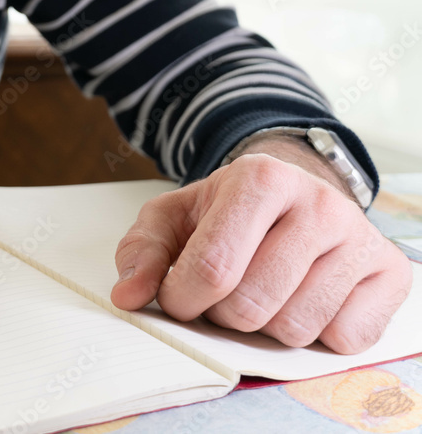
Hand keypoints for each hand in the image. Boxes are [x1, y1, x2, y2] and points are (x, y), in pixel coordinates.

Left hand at [110, 152, 412, 353]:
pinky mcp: (390, 275)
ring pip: (294, 327)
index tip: (178, 295)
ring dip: (265, 325)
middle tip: (222, 292)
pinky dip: (314, 334)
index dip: (183, 297)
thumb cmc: (228, 213)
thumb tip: (128, 296)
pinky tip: (303, 299)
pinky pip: (343, 339)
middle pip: (251, 304)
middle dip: (221, 313)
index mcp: (260, 179)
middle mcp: (318, 203)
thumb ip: (142, 252)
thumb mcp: (173, 217)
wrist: (295, 195)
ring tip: (262, 291)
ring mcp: (360, 238)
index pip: (212, 267)